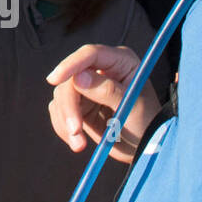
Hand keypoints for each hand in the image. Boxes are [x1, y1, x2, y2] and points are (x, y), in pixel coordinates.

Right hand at [46, 43, 161, 163]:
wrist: (145, 146)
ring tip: (80, 144)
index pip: (90, 55)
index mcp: (120, 62)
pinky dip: (64, 128)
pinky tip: (78, 142)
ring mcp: (88, 87)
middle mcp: (101, 70)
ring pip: (62, 96)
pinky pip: (59, 111)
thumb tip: (79, 78)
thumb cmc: (147, 123)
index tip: (54, 79)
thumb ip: (107, 90)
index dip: (71, 64)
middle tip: (75, 130)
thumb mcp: (132, 107)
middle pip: (71, 79)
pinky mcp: (79, 104)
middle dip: (70, 107)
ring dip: (66, 121)